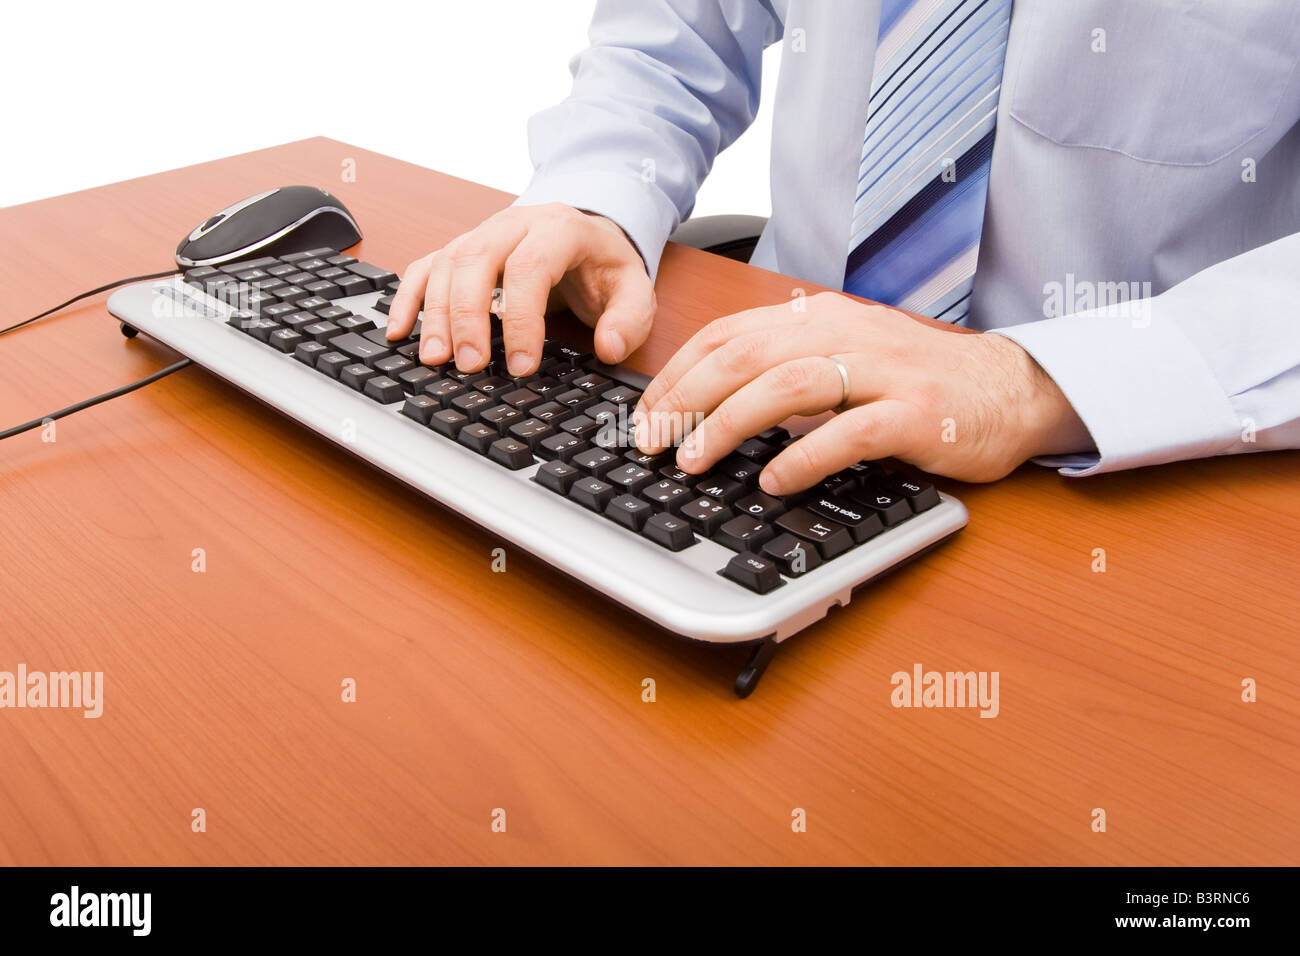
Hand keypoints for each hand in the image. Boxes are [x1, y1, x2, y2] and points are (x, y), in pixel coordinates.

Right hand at [385, 203, 655, 375]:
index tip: (523, 365)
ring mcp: (481, 234)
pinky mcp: (460, 249)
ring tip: (434, 359)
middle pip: (476, 260)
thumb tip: (608, 347)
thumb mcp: (634, 289)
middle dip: (468, 315)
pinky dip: (407, 297)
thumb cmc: (604, 265)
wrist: (587, 234)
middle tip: (470, 365)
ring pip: (445, 263)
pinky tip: (398, 331)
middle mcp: (513, 225)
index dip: (522, 318)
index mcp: (558, 229)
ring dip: (434, 313)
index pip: (530, 267)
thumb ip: (628, 320)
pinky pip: (425, 266)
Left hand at [633, 292, 1091, 490]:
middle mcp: (845, 334)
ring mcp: (883, 371)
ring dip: (729, 424)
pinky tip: (773, 481)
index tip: (643, 415)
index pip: (727, 335)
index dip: (676, 374)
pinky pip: (850, 431)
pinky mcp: (916, 413)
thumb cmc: (919, 382)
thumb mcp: (845, 361)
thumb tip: (708, 407)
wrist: (1012, 389)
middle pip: (745, 354)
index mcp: (820, 319)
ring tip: (694, 461)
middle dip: (685, 398)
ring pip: (787, 385)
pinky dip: (804, 457)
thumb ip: (786, 372)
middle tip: (650, 441)